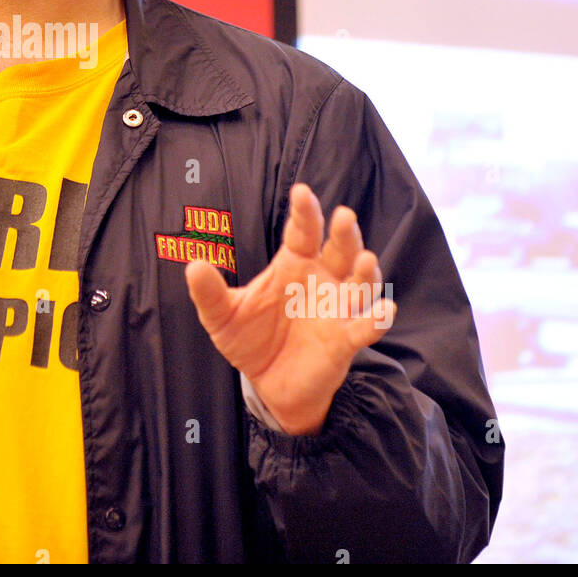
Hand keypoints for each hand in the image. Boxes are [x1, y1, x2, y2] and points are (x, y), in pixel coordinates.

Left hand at [184, 182, 395, 434]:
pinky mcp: (346, 340)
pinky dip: (378, 320)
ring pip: (360, 284)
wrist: (268, 384)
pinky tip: (384, 311)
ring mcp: (337, 309)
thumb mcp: (222, 316)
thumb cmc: (249, 339)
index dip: (304, 212)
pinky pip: (366, 327)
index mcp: (293, 264)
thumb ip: (210, 293)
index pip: (302, 232)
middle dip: (345, 234)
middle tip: (344, 216)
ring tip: (365, 260)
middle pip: (340, 250)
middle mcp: (321, 280)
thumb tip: (193, 265)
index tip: (301, 192)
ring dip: (367, 272)